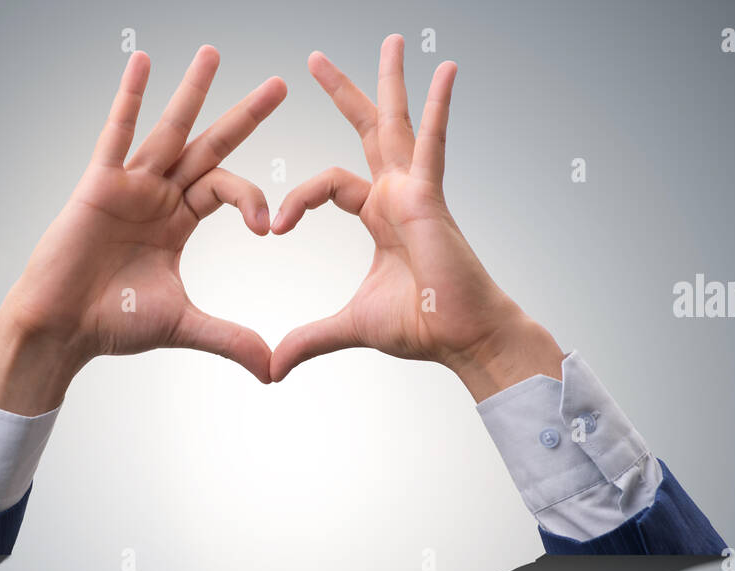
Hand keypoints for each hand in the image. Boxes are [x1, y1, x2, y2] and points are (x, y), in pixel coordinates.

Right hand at [0, 46, 285, 414]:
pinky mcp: (98, 184)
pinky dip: (129, 99)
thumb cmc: (112, 323)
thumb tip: (273, 370)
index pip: (226, 189)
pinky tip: (143, 63)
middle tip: (279, 85)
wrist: (62, 329)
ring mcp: (129, 186)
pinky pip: (116, 134)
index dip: (253, 199)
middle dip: (244, 117)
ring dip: (192, 92)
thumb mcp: (183, 325)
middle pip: (209, 146)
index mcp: (178, 221)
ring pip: (168, 130)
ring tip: (214, 53)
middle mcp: (157, 196)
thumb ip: (229, 339)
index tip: (270, 227)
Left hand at [269, 35, 564, 400]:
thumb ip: (310, 338)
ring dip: (389, 82)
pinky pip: (432, 142)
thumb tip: (272, 367)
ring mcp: (415, 190)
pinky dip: (438, 106)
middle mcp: (396, 194)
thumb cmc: (422, 326)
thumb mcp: (349, 326)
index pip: (328, 184)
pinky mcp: (429, 196)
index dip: (297, 200)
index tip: (273, 228)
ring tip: (389, 39)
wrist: (462, 337)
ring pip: (396, 124)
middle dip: (343, 92)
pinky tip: (444, 70)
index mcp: (379, 216)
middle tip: (314, 59)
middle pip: (366, 130)